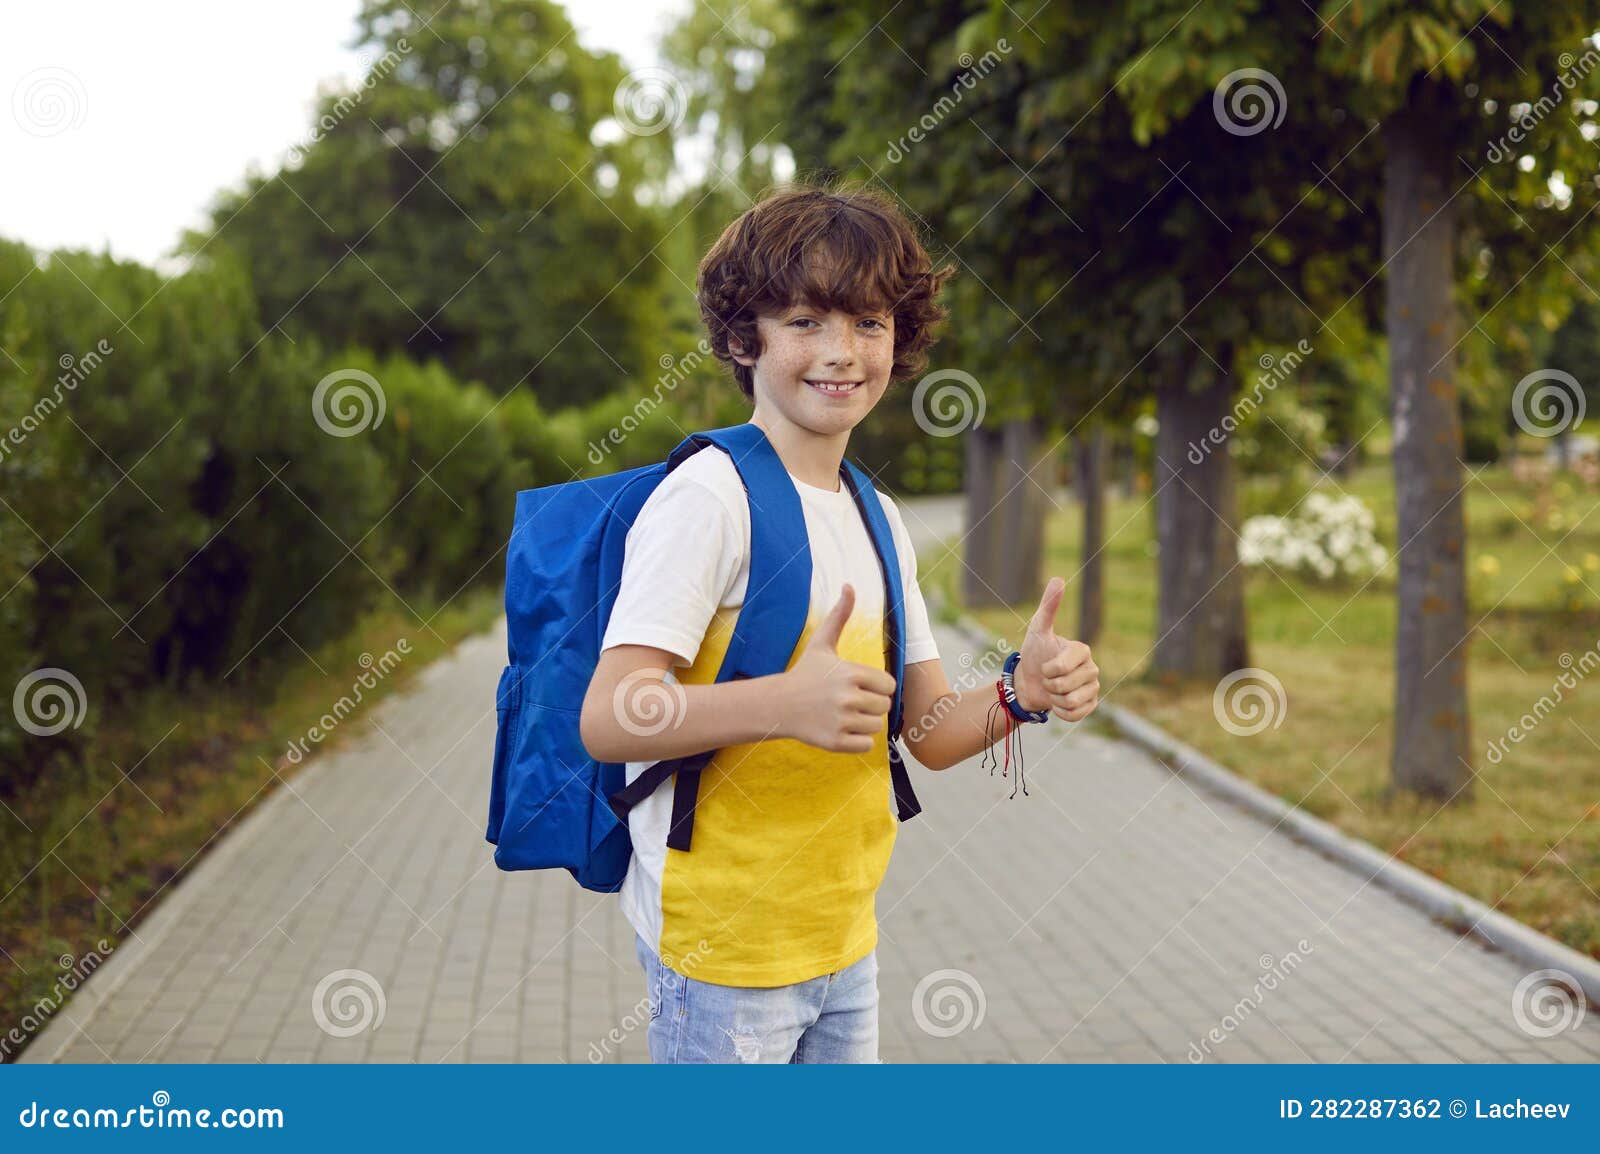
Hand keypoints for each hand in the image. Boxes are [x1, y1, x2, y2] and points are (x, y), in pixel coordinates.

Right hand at [778, 583, 897, 752]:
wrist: (779, 705)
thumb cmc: (805, 673)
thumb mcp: (823, 643)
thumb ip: (840, 615)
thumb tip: (849, 584)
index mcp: (851, 674)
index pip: (888, 685)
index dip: (875, 685)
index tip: (857, 685)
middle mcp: (848, 698)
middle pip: (883, 707)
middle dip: (870, 704)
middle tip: (849, 701)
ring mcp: (841, 722)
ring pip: (876, 726)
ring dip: (864, 723)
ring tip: (844, 714)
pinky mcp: (835, 743)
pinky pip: (866, 746)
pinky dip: (857, 741)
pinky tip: (840, 729)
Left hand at [1014, 576, 1099, 722]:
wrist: (1029, 683)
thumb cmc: (1034, 654)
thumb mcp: (1038, 629)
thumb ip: (1049, 606)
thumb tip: (1058, 579)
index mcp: (1083, 651)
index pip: (1063, 667)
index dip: (1048, 669)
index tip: (1045, 664)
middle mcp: (1092, 669)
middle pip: (1065, 686)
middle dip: (1049, 685)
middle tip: (1047, 679)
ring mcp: (1093, 688)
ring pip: (1071, 701)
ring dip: (1055, 699)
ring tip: (1053, 691)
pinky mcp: (1090, 706)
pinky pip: (1076, 715)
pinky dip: (1061, 713)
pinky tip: (1058, 704)